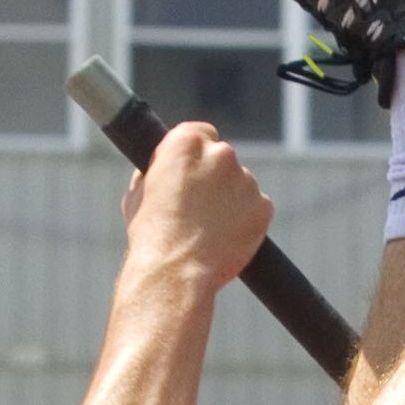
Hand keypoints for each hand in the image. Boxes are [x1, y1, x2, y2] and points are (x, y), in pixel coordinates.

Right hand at [119, 122, 271, 294]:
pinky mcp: (263, 206)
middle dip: (215, 178)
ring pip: (241, 184)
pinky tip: (227, 237)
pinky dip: (248, 219)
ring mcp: (246, 180)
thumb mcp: (141, 191)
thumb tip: (167, 169)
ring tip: (211, 229)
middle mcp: (221, 154)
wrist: (175, 270)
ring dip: (232, 200)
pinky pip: (257, 207)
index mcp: (187, 141)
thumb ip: (161, 170)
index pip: (203, 133)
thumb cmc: (152, 234)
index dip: (198, 154)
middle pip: (223, 158)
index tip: (195, 171)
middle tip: (202, 206)